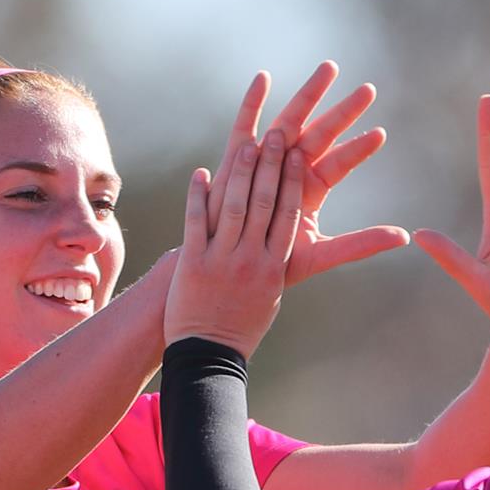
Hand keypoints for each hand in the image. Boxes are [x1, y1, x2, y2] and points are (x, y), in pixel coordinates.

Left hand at [165, 130, 301, 354]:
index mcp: (275, 267)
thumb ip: (278, 260)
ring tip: (246, 144)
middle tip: (277, 136)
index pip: (288, 216)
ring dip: (240, 172)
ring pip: (234, 208)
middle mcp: (251, 260)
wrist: (208, 353)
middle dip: (271, 166)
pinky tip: (201, 172)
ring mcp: (221, 259)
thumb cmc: (243, 325)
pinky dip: (198, 196)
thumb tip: (286, 233)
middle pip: (264, 204)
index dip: (292, 182)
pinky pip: (195, 222)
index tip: (296, 154)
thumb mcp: (272, 294)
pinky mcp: (192, 262)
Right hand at [209, 63, 408, 286]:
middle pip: (322, 134)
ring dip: (309, 96)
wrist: (230, 272)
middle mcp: (291, 169)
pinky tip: (263, 78)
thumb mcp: (321, 254)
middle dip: (344, 111)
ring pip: (291, 122)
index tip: (381, 134)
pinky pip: (245, 126)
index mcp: (312, 189)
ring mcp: (265, 160)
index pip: (340, 163)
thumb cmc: (273, 264)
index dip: (358, 150)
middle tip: (369, 90)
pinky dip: (253, 103)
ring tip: (329, 70)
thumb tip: (405, 237)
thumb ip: (360, 244)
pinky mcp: (236, 160)